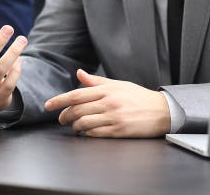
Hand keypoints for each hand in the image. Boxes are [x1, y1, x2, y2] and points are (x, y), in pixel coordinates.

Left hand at [44, 69, 170, 137]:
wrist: (161, 111)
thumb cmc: (138, 97)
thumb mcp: (118, 84)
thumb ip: (96, 81)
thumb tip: (79, 74)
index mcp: (106, 90)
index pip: (76, 95)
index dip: (59, 101)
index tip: (48, 105)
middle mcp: (108, 103)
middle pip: (77, 110)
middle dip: (64, 116)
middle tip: (61, 119)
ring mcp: (113, 117)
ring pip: (84, 123)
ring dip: (75, 126)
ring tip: (74, 126)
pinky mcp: (118, 131)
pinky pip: (95, 134)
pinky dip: (86, 134)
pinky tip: (86, 132)